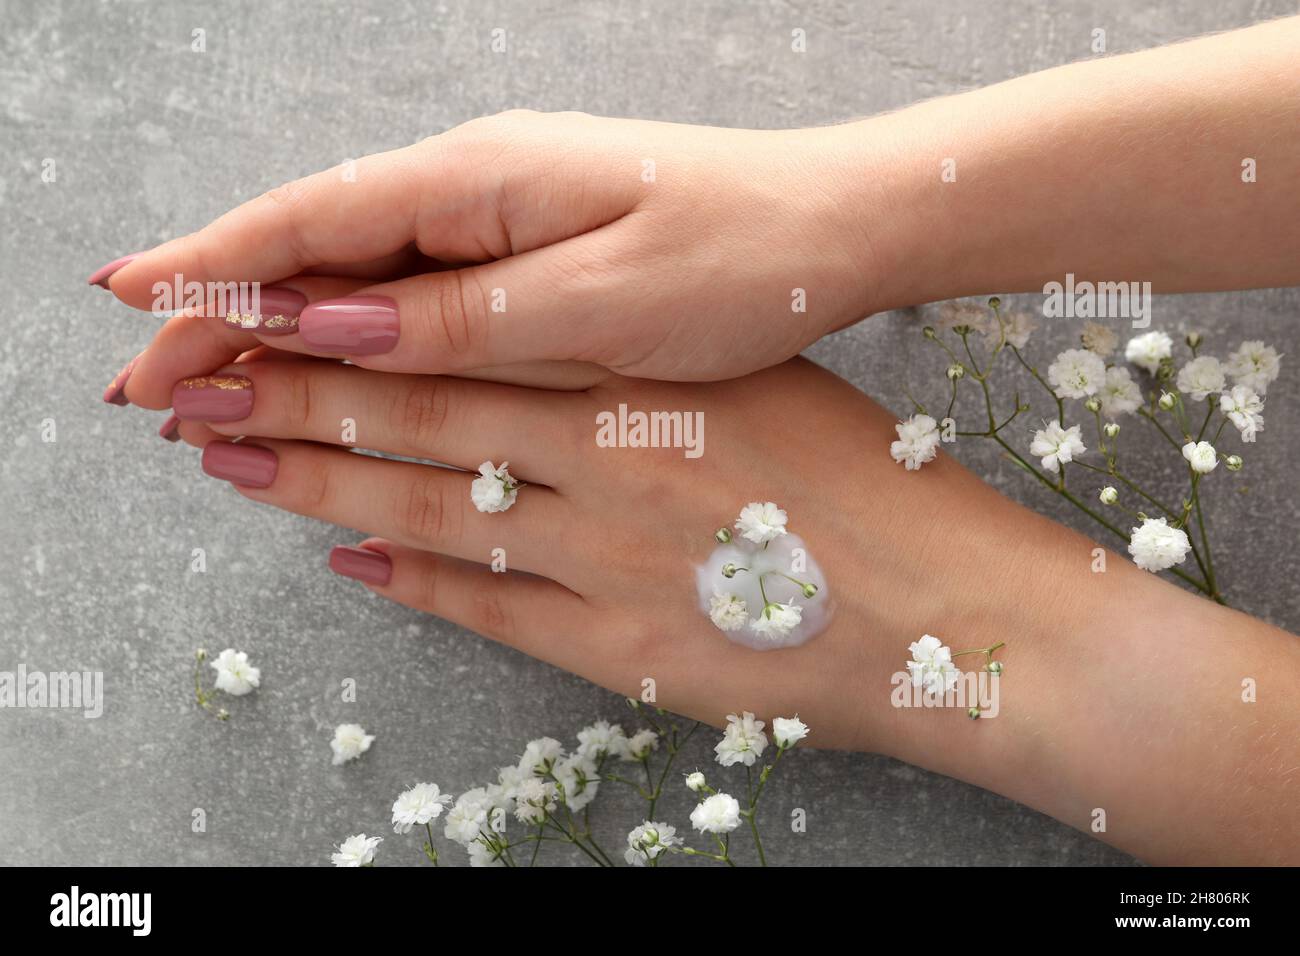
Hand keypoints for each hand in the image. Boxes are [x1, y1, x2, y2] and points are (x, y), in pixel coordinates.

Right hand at [94, 111, 878, 396]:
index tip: (133, 311)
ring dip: (271, 329)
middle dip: (219, 314)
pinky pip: (413, 294)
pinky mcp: (527, 256)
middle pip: (315, 250)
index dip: (214, 272)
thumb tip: (323, 327)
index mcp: (485, 181)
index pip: (315, 226)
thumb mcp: (604, 300)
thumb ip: (464, 316)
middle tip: (140, 387)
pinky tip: (314, 364)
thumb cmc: (742, 258)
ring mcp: (500, 221)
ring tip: (199, 389)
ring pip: (357, 274)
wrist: (833, 232)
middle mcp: (476, 188)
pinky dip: (350, 334)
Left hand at [162, 353, 1299, 864]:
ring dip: (321, 488)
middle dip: (298, 402)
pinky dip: (407, 585)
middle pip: (418, 418)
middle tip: (204, 392)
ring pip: (427, 509)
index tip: (274, 319)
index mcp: (648, 373)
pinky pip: (482, 607)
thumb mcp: (755, 385)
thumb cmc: (866, 482)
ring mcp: (604, 555)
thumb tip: (529, 355)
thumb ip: (639, 369)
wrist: (946, 608)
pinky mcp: (610, 644)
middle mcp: (611, 453)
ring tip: (237, 467)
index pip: (460, 339)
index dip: (355, 331)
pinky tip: (343, 565)